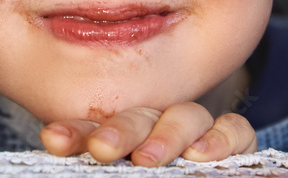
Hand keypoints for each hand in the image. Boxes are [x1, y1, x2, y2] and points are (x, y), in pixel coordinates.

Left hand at [40, 103, 256, 166]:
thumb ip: (110, 172)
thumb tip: (63, 147)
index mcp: (122, 141)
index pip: (95, 129)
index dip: (74, 132)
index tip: (53, 140)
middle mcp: (157, 130)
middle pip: (140, 117)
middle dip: (120, 130)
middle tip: (102, 148)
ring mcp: (196, 133)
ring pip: (185, 115)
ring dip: (167, 135)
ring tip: (148, 159)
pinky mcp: (234, 141)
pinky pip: (233, 128)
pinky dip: (220, 137)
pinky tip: (201, 155)